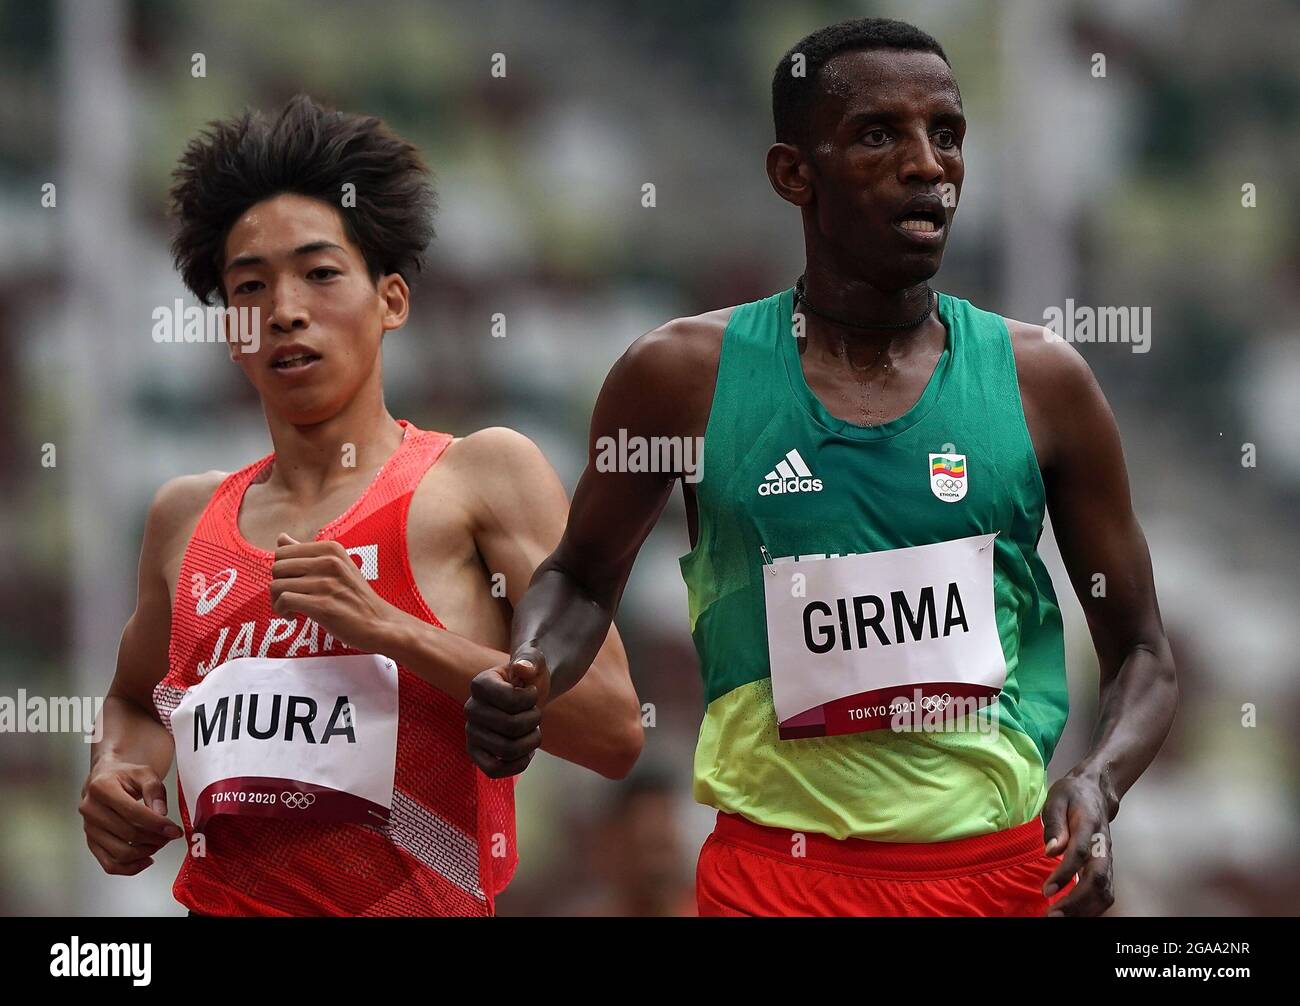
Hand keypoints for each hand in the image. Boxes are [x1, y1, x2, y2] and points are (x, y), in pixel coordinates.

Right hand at [79, 760, 182, 875]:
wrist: (105, 779)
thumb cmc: (125, 776)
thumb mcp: (144, 773)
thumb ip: (155, 791)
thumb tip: (161, 813)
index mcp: (102, 788)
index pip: (132, 812)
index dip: (156, 824)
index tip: (174, 830)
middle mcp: (90, 809)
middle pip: (127, 833)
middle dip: (154, 838)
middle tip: (170, 836)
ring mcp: (88, 829)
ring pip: (119, 852)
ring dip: (145, 852)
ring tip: (160, 843)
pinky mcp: (91, 843)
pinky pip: (109, 864)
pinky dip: (130, 867)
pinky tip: (147, 859)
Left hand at [270, 534, 402, 651]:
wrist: (379, 623)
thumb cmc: (355, 597)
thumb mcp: (337, 566)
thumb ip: (307, 552)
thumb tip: (281, 537)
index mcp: (331, 548)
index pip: (282, 551)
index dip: (282, 570)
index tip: (292, 583)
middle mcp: (329, 562)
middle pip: (277, 567)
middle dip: (277, 585)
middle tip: (289, 598)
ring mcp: (326, 583)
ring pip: (277, 585)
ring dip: (276, 601)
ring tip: (290, 610)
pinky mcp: (323, 605)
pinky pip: (284, 601)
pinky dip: (282, 611)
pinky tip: (293, 617)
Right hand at [463, 650, 549, 778]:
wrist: (526, 693)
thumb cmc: (529, 677)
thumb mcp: (534, 661)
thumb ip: (531, 660)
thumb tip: (523, 668)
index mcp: (480, 684)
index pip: (510, 701)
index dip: (530, 699)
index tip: (532, 691)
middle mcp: (470, 708)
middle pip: (512, 727)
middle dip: (534, 720)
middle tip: (534, 712)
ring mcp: (471, 732)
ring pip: (508, 751)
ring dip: (531, 742)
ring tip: (532, 730)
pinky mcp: (476, 753)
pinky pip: (493, 771)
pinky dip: (517, 765)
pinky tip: (527, 752)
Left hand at [1040, 771, 1115, 915]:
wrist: (1095, 791)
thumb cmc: (1072, 795)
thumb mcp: (1057, 799)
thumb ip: (1055, 824)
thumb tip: (1051, 850)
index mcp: (1089, 824)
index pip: (1079, 853)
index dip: (1064, 874)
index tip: (1047, 891)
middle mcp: (1102, 845)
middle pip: (1098, 879)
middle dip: (1077, 901)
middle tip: (1053, 914)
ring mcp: (1107, 857)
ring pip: (1105, 890)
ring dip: (1085, 909)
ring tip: (1060, 917)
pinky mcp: (1106, 866)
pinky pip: (1105, 892)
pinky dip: (1092, 908)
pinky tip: (1073, 913)